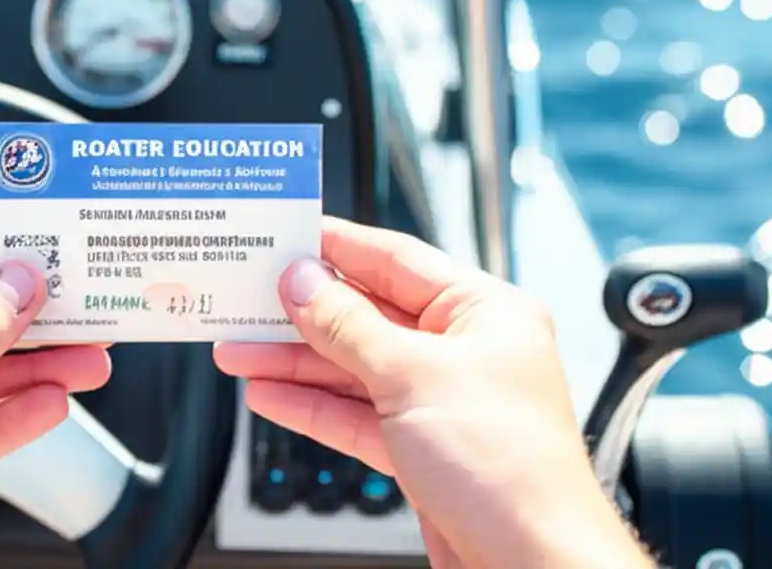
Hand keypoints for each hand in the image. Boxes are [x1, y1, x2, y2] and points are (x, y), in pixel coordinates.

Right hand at [215, 217, 649, 568]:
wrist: (531, 566)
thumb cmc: (512, 470)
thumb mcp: (413, 377)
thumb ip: (349, 327)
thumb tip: (304, 284)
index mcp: (485, 312)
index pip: (397, 260)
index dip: (338, 247)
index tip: (288, 236)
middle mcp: (466, 352)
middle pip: (368, 315)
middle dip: (302, 312)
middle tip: (248, 297)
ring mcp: (442, 401)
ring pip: (354, 368)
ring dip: (294, 362)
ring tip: (239, 349)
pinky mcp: (422, 448)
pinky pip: (356, 414)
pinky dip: (312, 405)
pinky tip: (271, 394)